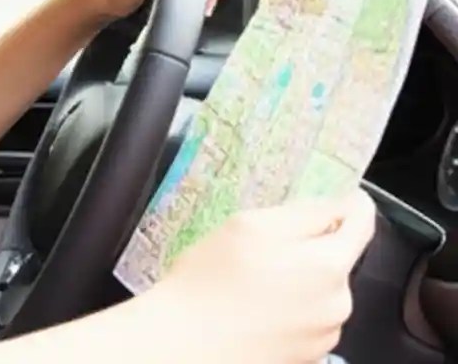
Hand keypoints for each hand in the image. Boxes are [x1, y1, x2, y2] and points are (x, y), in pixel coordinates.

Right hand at [153, 191, 376, 363]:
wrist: (184, 344)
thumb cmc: (209, 283)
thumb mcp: (249, 225)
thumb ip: (305, 212)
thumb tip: (344, 204)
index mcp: (328, 265)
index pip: (361, 222)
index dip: (348, 203)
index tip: (334, 198)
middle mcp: (338, 304)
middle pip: (337, 259)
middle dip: (309, 249)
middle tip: (262, 248)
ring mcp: (324, 336)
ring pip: (322, 292)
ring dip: (298, 282)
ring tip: (251, 284)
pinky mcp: (308, 356)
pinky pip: (308, 321)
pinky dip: (289, 311)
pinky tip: (254, 310)